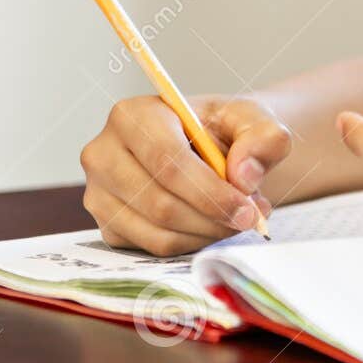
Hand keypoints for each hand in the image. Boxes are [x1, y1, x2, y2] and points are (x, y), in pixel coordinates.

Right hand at [80, 95, 289, 254]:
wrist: (210, 147)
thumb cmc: (226, 129)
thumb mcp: (254, 119)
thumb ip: (263, 138)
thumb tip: (244, 176)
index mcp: (133, 115)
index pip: (166, 160)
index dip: (209, 191)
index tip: (247, 209)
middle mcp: (104, 153)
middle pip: (159, 201)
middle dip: (212, 216)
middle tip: (250, 218)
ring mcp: (99, 192)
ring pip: (157, 230)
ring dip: (206, 232)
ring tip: (237, 218)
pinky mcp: (108, 224)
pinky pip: (153, 248)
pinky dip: (192, 243)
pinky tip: (212, 225)